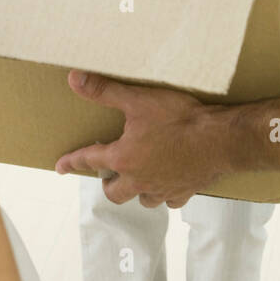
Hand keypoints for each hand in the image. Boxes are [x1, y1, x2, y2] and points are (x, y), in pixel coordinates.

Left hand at [55, 71, 225, 206]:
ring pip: (142, 200)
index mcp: (124, 158)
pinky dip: (166, 193)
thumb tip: (75, 80)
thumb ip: (105, 91)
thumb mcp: (138, 99)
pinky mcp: (184, 191)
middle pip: (114, 192)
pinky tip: (168, 183)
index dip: (72, 162)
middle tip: (109, 173)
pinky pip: (170, 200)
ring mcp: (162, 189)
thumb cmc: (179, 118)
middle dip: (108, 184)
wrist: (219, 139)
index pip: (90, 160)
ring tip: (138, 178)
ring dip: (136, 191)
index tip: (60, 167)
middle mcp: (139, 180)